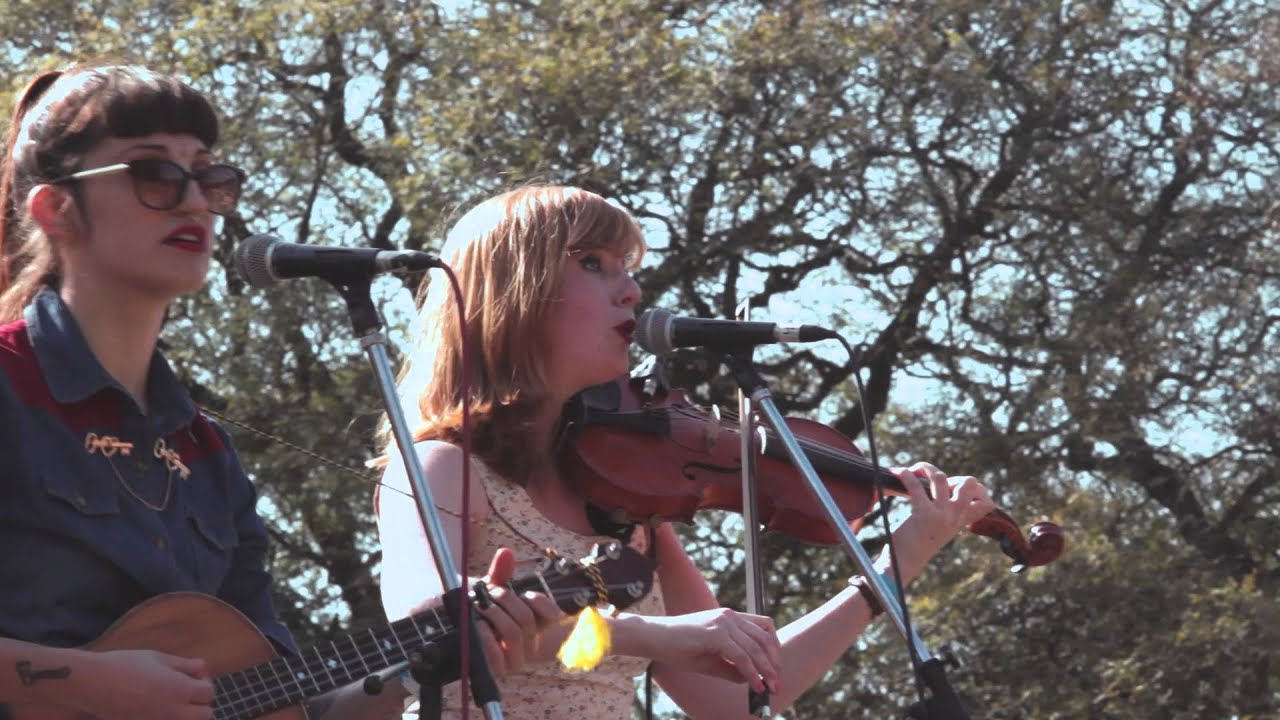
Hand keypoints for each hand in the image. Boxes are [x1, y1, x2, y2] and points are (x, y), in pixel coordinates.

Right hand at [75, 648, 213, 719]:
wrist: (94, 685)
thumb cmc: (125, 665)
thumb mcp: (158, 658)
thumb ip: (184, 665)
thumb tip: (203, 668)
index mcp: (180, 689)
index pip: (209, 693)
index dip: (204, 683)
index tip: (194, 677)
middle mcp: (174, 711)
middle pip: (205, 715)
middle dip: (201, 704)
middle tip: (187, 693)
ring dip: (187, 715)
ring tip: (173, 702)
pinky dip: (169, 718)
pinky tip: (157, 709)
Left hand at [471, 547, 562, 676]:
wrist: (456, 637)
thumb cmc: (482, 613)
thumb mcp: (492, 594)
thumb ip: (500, 574)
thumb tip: (505, 552)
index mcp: (538, 628)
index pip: (552, 615)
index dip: (537, 601)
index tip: (522, 593)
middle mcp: (530, 647)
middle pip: (527, 619)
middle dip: (506, 600)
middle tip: (490, 593)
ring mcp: (515, 660)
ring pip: (514, 633)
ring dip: (495, 614)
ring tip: (480, 605)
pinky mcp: (498, 670)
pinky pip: (498, 655)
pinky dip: (487, 639)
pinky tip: (479, 626)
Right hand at [634, 609, 780, 693]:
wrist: (654, 638)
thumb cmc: (678, 648)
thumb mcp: (710, 660)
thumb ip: (731, 667)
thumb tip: (751, 678)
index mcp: (729, 618)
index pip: (763, 628)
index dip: (773, 649)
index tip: (775, 669)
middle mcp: (729, 616)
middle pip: (764, 638)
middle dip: (774, 663)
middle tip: (777, 684)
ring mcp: (723, 622)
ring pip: (755, 648)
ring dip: (767, 670)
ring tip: (771, 688)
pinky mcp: (716, 633)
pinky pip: (742, 656)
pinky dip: (752, 673)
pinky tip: (755, 685)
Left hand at [885, 462, 995, 581]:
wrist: (904, 564)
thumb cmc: (918, 545)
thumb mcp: (941, 530)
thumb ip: (949, 513)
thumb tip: (946, 488)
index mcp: (961, 522)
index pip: (987, 504)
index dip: (979, 490)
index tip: (959, 488)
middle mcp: (955, 517)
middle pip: (970, 483)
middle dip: (955, 475)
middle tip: (938, 484)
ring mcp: (940, 515)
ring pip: (941, 478)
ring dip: (926, 468)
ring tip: (915, 471)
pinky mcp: (922, 514)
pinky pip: (916, 486)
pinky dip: (907, 476)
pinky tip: (901, 473)